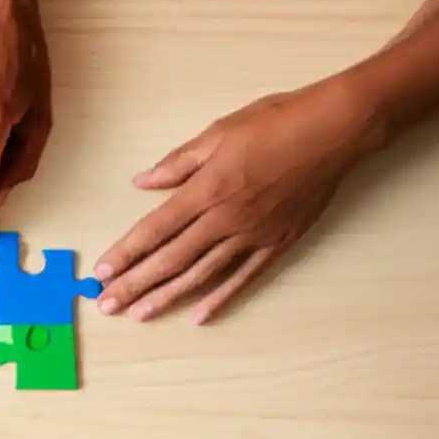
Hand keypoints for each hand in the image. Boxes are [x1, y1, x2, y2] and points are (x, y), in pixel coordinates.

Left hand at [94, 78, 378, 322]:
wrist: (336, 129)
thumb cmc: (276, 122)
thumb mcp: (218, 132)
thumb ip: (177, 163)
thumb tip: (142, 182)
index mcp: (206, 190)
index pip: (154, 229)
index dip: (125, 253)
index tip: (101, 272)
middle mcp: (225, 219)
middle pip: (170, 259)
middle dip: (135, 284)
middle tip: (107, 305)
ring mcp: (252, 235)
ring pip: (201, 274)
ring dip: (167, 296)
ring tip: (140, 314)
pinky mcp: (278, 243)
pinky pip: (243, 277)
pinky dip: (219, 298)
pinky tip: (198, 316)